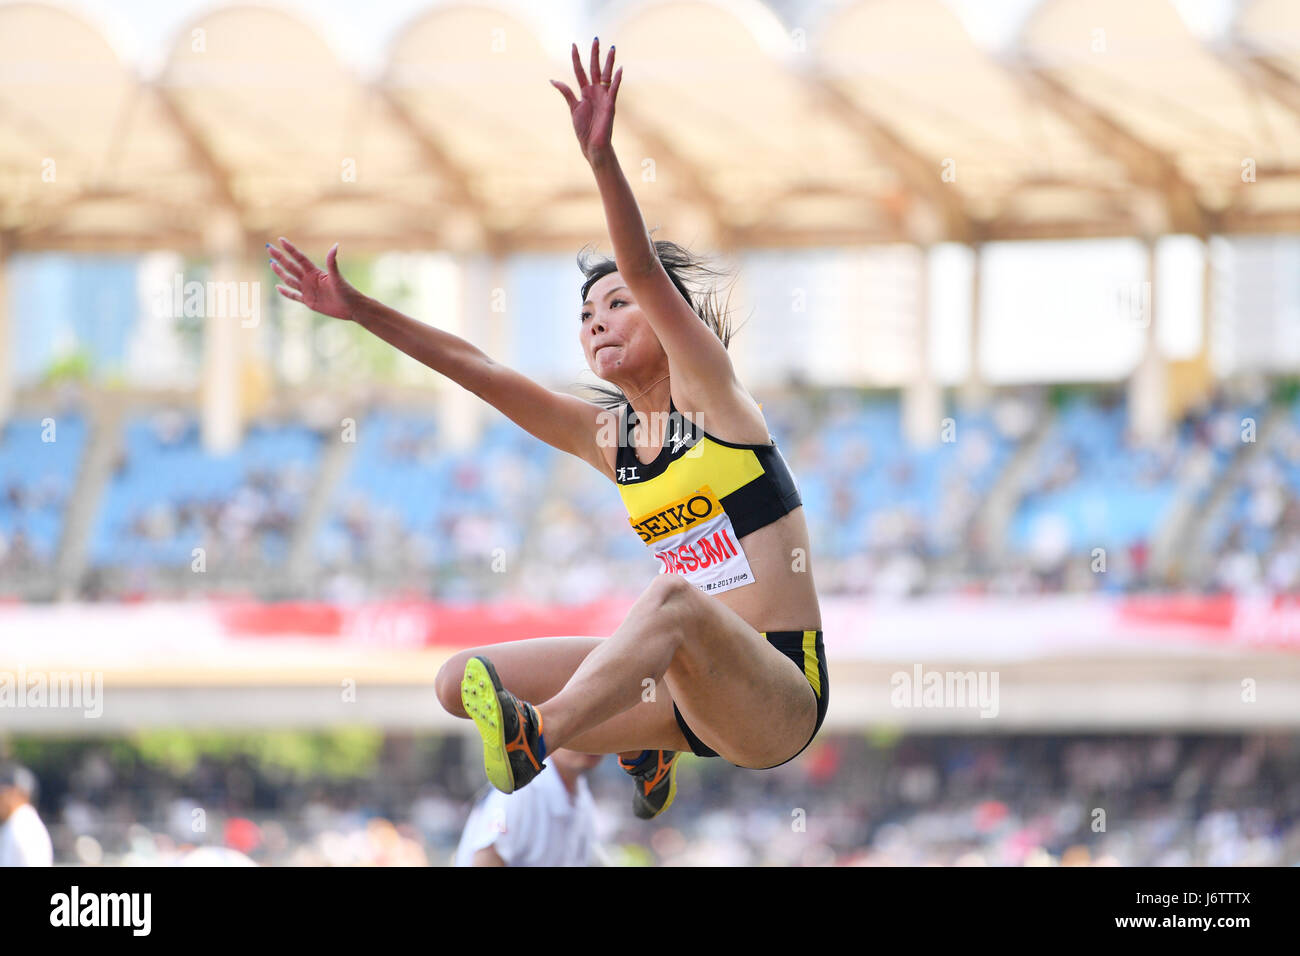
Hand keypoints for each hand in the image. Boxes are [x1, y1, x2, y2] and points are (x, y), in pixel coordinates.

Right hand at [268, 238, 366, 320]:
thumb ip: (332, 262)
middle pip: (291, 266)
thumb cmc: (347, 291)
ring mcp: (308, 290)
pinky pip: (294, 296)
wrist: (351, 308)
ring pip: (290, 279)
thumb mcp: (337, 277)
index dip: (290, 249)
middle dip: (280, 257)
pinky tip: (278, 287)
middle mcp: (309, 279)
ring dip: (280, 272)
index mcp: (315, 271)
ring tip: (271, 263)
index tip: (280, 239)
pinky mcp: (308, 301)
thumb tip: (335, 245)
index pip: (299, 258)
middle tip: (269, 248)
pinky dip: (285, 292)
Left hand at [550, 37, 621, 163]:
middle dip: (595, 54)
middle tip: (596, 39)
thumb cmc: (583, 129)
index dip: (576, 58)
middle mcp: (595, 91)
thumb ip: (566, 92)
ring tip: (611, 48)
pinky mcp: (610, 104)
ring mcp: (604, 96)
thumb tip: (553, 80)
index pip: (580, 71)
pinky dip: (617, 80)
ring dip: (609, 62)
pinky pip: (614, 89)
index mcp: (585, 92)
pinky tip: (620, 69)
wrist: (592, 144)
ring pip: (606, 75)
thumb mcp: (573, 107)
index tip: (573, 45)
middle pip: (594, 68)